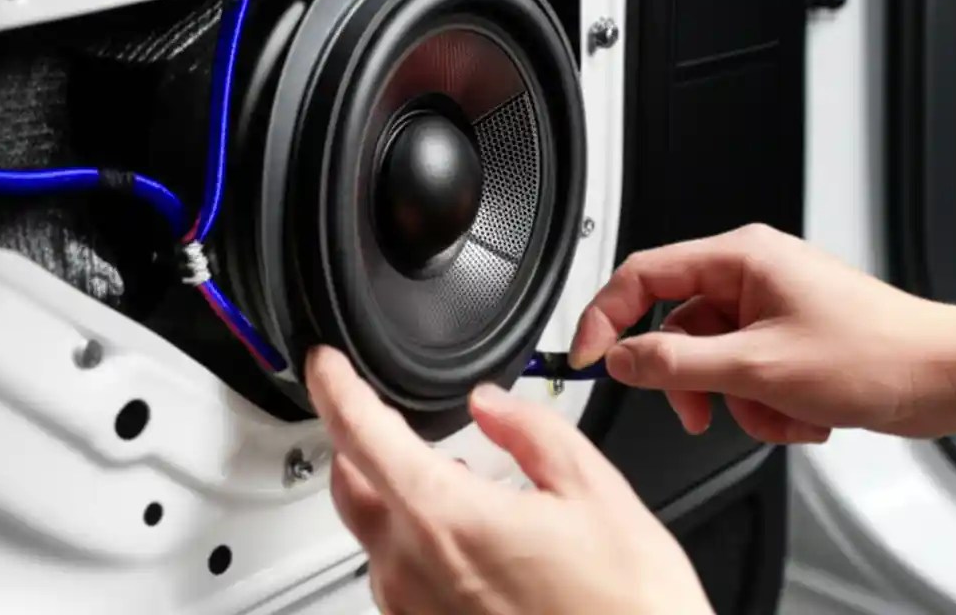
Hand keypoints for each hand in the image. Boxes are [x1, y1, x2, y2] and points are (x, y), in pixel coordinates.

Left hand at [305, 346, 712, 614]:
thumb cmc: (629, 611)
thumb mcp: (596, 493)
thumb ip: (533, 431)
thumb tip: (493, 405)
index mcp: (446, 519)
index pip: (359, 433)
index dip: (335, 386)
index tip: (327, 365)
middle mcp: (412, 571)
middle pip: (349, 488)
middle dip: (358, 445)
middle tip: (384, 418)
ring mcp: (414, 613)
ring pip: (375, 537)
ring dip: (396, 500)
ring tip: (454, 482)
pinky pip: (401, 580)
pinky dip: (419, 545)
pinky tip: (470, 540)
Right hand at [570, 224, 955, 442]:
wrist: (948, 377)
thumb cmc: (877, 353)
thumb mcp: (757, 367)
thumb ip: (676, 362)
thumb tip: (621, 359)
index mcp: (740, 257)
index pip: (642, 276)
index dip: (605, 318)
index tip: (588, 359)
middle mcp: (752, 274)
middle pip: (676, 327)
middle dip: (691, 380)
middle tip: (697, 412)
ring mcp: (771, 307)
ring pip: (711, 359)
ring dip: (737, 401)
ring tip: (777, 415)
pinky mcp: (789, 338)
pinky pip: (745, 374)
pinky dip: (764, 405)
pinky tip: (800, 415)